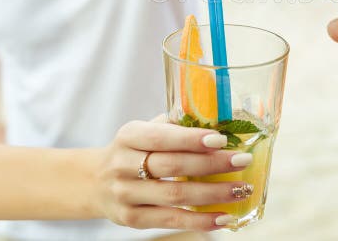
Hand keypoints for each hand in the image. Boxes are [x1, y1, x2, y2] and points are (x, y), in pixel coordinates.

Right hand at [94, 118, 253, 230]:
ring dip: (213, 194)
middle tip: (242, 161)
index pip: (161, 137)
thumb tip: (221, 118)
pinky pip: (170, 220)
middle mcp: (123, 165)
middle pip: (173, 166)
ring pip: (175, 196)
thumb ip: (176, 125)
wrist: (94, 181)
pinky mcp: (132, 219)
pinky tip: (223, 217)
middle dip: (212, 164)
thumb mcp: (145, 130)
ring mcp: (125, 195)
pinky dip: (200, 220)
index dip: (191, 139)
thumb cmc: (134, 150)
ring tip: (241, 189)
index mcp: (129, 136)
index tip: (221, 140)